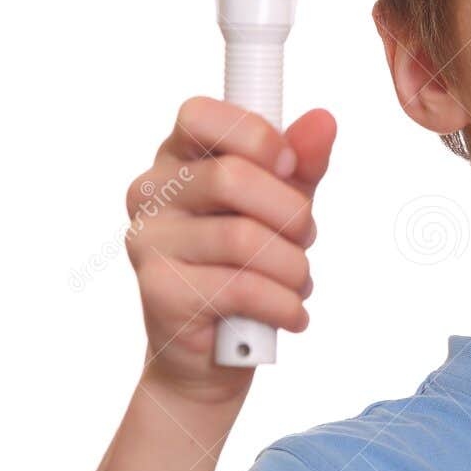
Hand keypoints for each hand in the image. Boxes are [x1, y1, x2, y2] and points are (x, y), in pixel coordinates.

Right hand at [123, 96, 336, 405]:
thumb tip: (323, 121)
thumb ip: (301, 162)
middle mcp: (151, 194)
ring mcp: (148, 242)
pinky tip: (291, 314)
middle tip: (303, 239)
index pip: (199, 115)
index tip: (289, 165)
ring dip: (293, 267)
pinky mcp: (158, 291)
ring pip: (244, 238)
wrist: (211, 355)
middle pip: (231, 177)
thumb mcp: (281, 206)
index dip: (255, 136)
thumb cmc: (246, 265)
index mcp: (177, 159)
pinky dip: (284, 304)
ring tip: (296, 283)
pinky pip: (241, 287)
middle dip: (291, 213)